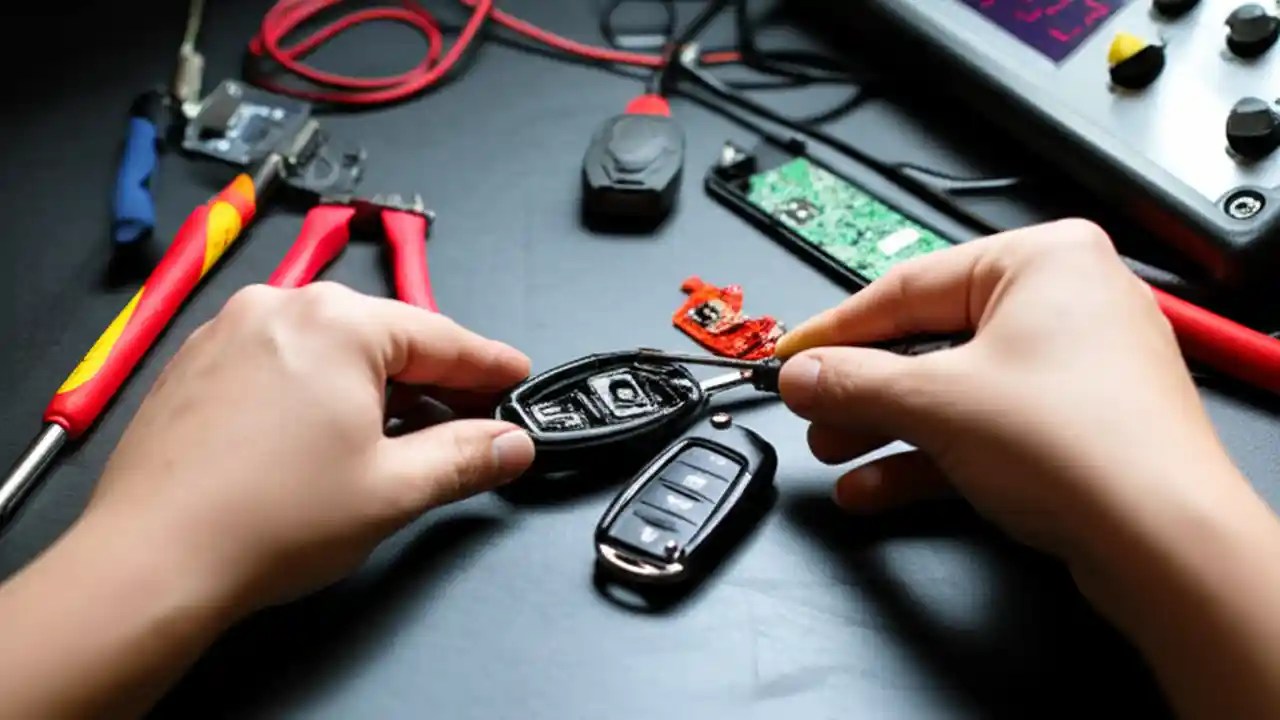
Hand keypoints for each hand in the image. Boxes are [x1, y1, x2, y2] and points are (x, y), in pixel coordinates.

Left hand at [84, 282, 535, 614]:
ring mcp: (229, 330)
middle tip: (469, 416)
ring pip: (328, 349)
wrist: (152, 559)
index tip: (517, 377)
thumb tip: (511, 443)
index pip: (440, 338)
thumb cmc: (272, 520)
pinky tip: (328, 433)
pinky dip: (317, 389)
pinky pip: (280, 361)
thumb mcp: (394, 490)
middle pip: (383, 337)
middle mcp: (280, 307)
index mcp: (338, 323)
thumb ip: (465, 457)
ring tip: (400, 435)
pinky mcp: (195, 363)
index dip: (488, 364)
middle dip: (430, 379)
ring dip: (372, 386)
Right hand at [774, 220, 1246, 564]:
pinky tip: (875, 487)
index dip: (837, 327)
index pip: (909, 285)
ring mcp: (1073, 371)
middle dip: (862, 388)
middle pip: (930, 341)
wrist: (1164, 545)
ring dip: (885, 427)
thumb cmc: (1084, 447)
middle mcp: (1065, 304)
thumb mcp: (937, 401)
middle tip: (810, 409)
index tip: (792, 354)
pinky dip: (927, 456)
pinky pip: (981, 430)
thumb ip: (853, 382)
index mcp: (1043, 260)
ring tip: (832, 451)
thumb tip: (802, 373)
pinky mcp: (1073, 431)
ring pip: (952, 391)